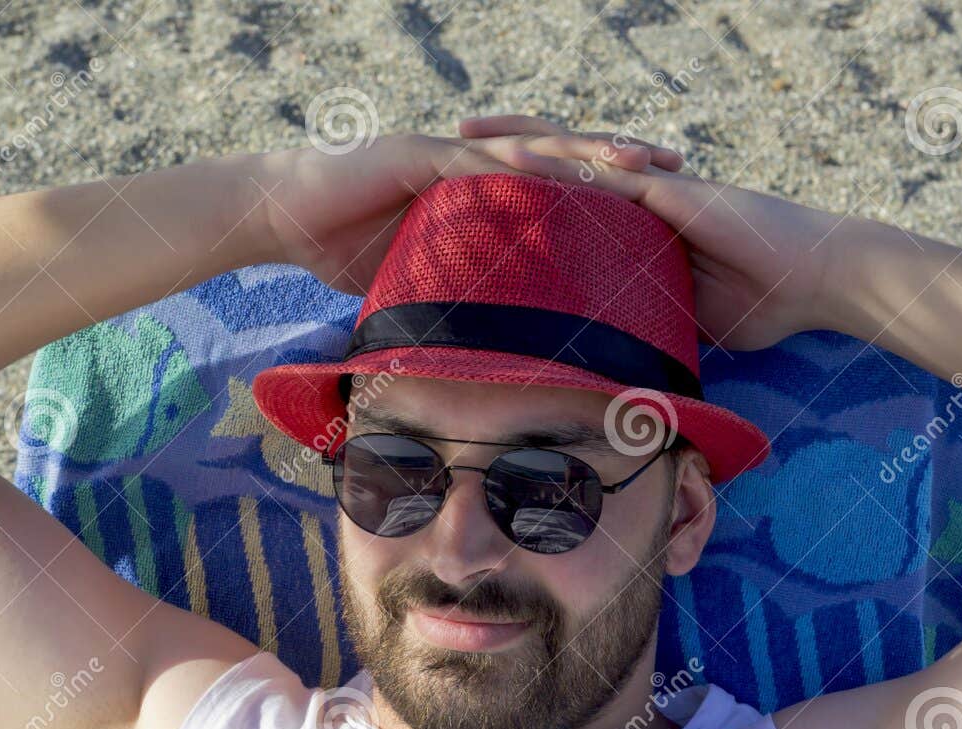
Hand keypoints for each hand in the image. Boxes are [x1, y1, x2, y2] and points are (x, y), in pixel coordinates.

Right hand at [257, 124, 679, 294]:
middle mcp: (472, 159)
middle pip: (560, 153)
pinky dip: (517, 170)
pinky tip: (558, 177)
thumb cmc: (342, 247)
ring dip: (585, 154)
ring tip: (638, 163)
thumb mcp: (414, 277)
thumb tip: (488, 347)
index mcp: (480, 184)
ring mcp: (447, 151)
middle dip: (618, 157)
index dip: (609, 186)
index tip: (662, 199)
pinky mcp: (417, 156)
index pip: (557, 180)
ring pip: (530, 148)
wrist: (282, 213)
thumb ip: (455, 296)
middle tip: (678, 166)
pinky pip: (476, 162)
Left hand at [461, 115, 839, 349]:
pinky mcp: (669, 190)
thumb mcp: (685, 320)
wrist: (816, 277)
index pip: (565, 195)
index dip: (519, 188)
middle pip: (557, 160)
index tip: (471, 189)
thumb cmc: (764, 300)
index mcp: (636, 221)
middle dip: (501, 150)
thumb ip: (645, 329)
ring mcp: (652, 186)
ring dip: (518, 141)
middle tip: (445, 141)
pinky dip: (561, 166)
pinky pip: (604, 173)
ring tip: (466, 132)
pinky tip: (521, 158)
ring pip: (571, 153)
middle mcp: (638, 193)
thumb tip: (612, 369)